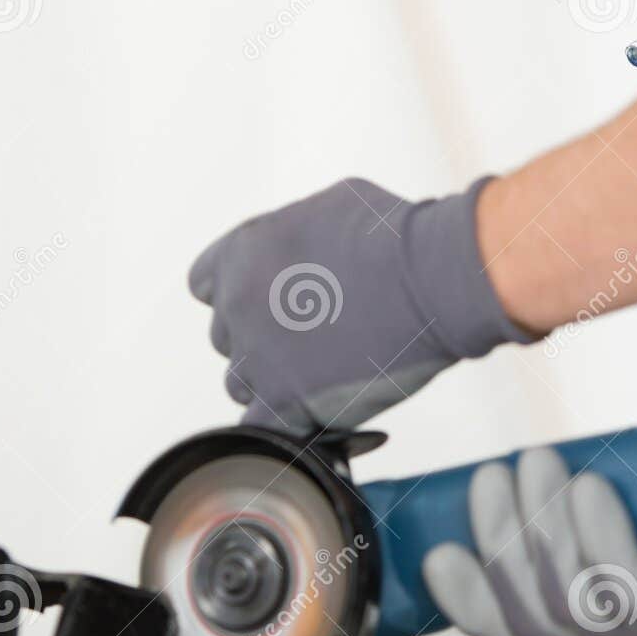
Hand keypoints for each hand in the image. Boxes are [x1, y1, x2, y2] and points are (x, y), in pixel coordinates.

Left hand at [188, 176, 533, 437]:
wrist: (431, 279)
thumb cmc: (393, 238)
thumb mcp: (326, 208)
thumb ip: (289, 238)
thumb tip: (294, 254)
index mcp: (240, 254)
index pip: (205, 284)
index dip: (238, 293)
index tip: (269, 301)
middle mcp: (237, 305)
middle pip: (227, 337)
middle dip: (261, 338)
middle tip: (311, 336)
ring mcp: (258, 358)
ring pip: (241, 384)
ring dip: (272, 381)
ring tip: (322, 372)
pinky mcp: (286, 403)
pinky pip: (262, 427)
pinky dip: (286, 422)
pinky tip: (315, 411)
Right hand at [422, 446, 636, 635]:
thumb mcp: (628, 527)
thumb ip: (575, 514)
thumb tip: (509, 467)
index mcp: (587, 631)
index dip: (464, 602)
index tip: (438, 549)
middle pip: (530, 615)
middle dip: (498, 538)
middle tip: (499, 469)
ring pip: (570, 598)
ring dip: (541, 525)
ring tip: (540, 460)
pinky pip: (628, 581)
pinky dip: (599, 535)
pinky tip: (590, 487)